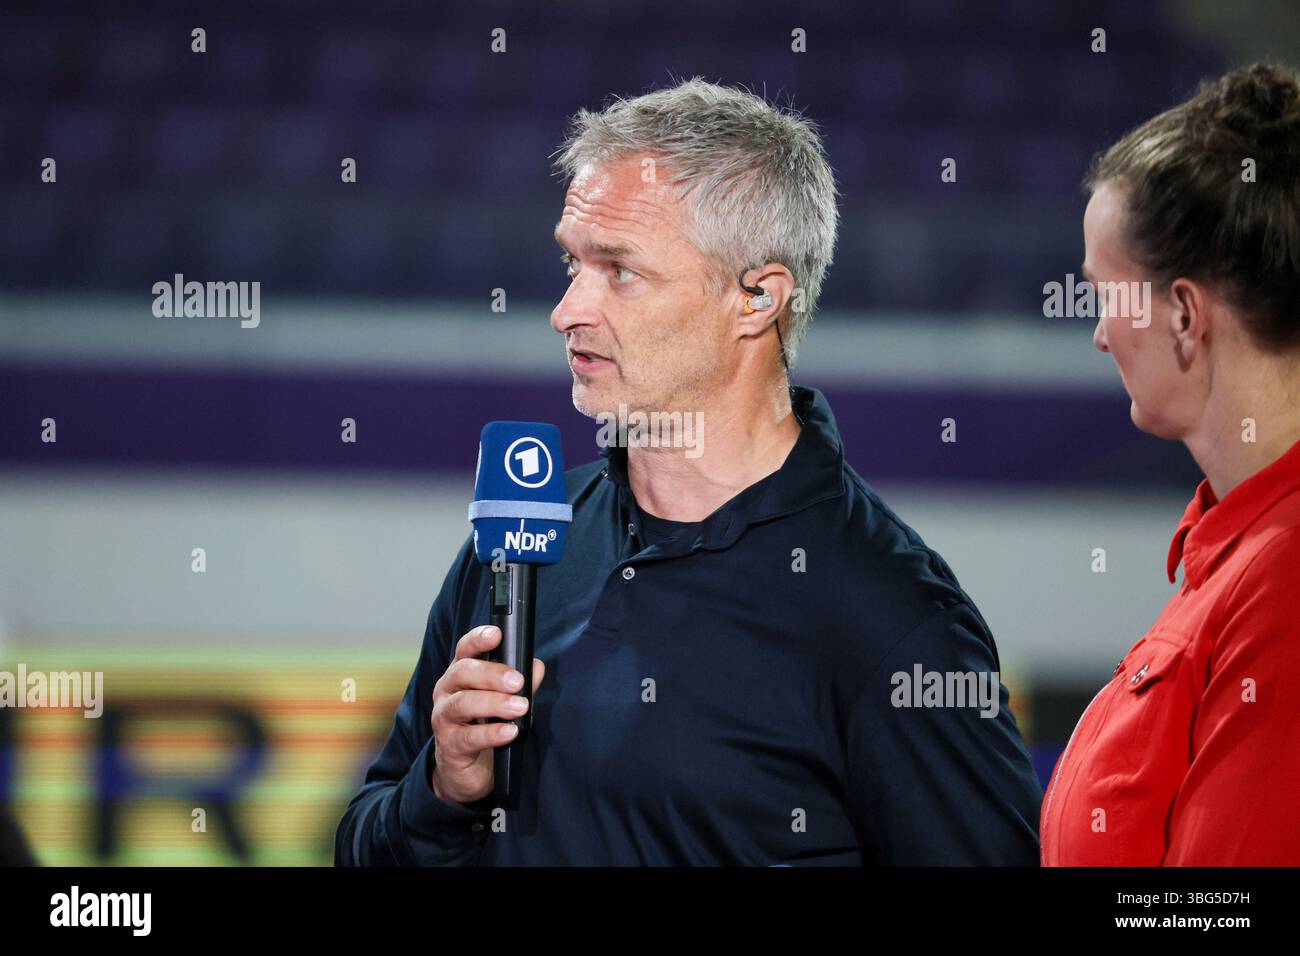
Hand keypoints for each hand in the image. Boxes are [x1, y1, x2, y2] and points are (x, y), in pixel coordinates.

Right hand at [429, 624, 545, 805]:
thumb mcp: (504, 700)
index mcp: (461, 673)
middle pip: (463, 672)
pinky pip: (468, 737)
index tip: (497, 634)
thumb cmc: (484, 725)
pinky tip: (509, 732)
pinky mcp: (449, 744)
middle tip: (518, 681)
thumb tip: (536, 666)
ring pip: (462, 703)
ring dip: (494, 703)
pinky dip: (490, 733)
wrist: (466, 769)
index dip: (479, 639)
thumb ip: (522, 684)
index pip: (465, 649)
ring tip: (519, 707)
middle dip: (492, 674)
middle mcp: (447, 690)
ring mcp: (444, 717)